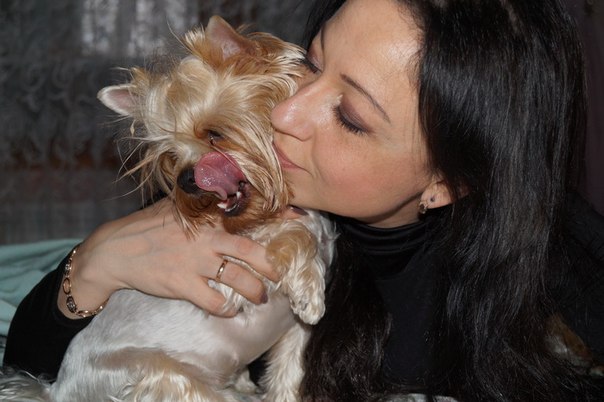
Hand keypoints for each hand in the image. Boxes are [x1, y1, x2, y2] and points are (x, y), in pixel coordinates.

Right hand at [58, 199, 277, 317]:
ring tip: (261, 296)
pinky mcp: (183, 284)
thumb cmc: (147, 227)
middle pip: (250, 250)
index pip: (247, 214)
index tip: (298, 218)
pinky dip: (226, 308)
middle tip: (281, 273)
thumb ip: (202, 203)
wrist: (116, 251)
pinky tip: (230, 310)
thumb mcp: (176, 207)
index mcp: (206, 217)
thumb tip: (224, 195)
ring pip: (238, 279)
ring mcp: (195, 262)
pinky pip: (214, 301)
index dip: (276, 215)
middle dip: (272, 264)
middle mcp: (206, 238)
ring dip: (255, 290)